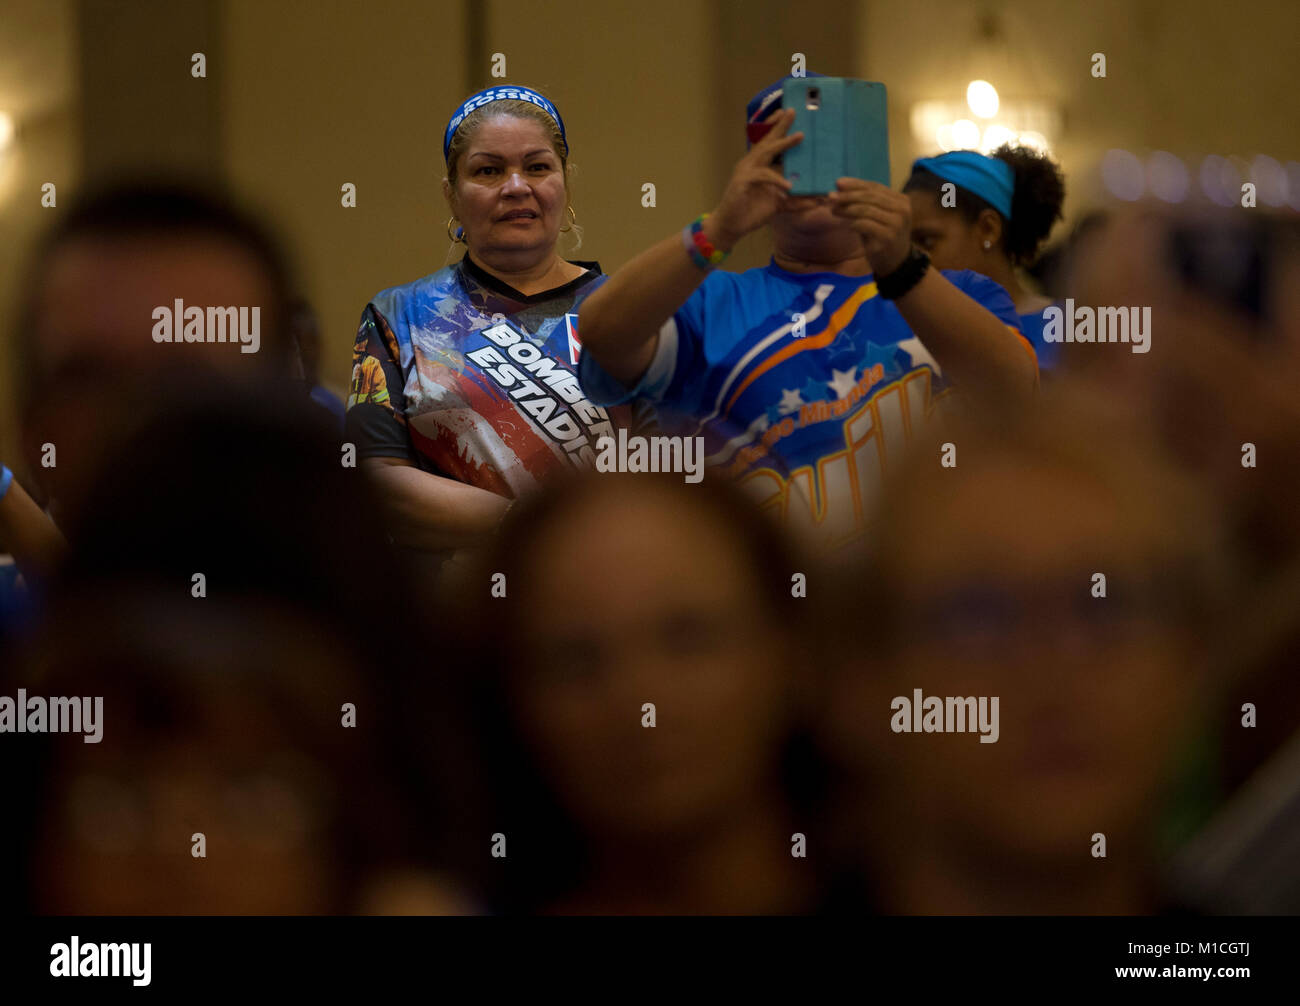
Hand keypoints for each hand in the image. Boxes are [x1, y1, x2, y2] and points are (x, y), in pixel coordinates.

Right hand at [707, 108, 800, 249]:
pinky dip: (776, 179)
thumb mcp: (779, 204)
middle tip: (793, 112)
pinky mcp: (742, 182)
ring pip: (765, 152)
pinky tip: (789, 185)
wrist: (732, 226)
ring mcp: (745, 171)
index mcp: (759, 165)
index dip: (778, 127)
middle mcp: (751, 164)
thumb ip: (797, 200)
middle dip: (781, 126)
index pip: (769, 142)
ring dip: (783, 144)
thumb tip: (819, 199)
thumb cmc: (752, 212)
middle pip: (767, 140)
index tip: (790, 112)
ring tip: (799, 137)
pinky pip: (762, 176)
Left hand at [829, 178, 912, 276]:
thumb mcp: (875, 215)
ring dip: (846, 209)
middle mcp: (902, 209)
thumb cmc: (882, 236)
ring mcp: (896, 223)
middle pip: (870, 197)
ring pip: (866, 210)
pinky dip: (852, 223)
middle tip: (831, 197)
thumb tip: (839, 187)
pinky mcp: (888, 237)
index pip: (875, 187)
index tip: (838, 183)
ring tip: (833, 209)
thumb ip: (863, 202)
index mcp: (900, 200)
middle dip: (848, 195)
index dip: (856, 184)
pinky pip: (864, 225)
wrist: (895, 262)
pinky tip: (845, 224)